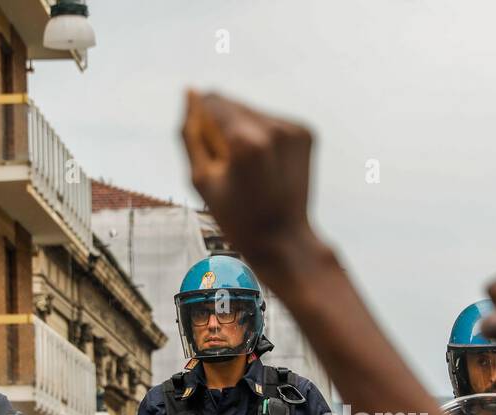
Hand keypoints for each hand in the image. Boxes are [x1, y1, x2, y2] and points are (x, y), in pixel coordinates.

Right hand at [181, 91, 314, 260]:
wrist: (285, 240)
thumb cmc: (237, 217)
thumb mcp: (201, 179)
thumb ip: (190, 132)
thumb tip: (189, 92)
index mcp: (245, 140)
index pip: (212, 101)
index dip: (202, 122)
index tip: (207, 149)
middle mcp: (274, 128)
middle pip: (232, 103)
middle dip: (222, 127)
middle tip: (231, 167)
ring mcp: (294, 129)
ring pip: (252, 111)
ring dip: (242, 130)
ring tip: (249, 168)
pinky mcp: (306, 132)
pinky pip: (272, 121)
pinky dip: (263, 137)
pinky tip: (265, 165)